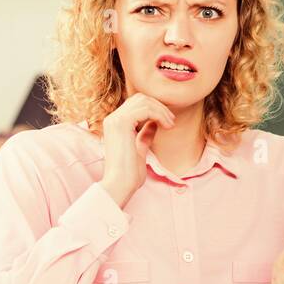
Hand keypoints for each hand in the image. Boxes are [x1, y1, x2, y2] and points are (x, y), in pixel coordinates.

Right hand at [98, 93, 174, 207]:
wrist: (120, 185)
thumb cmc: (128, 173)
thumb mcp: (139, 150)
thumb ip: (144, 136)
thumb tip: (154, 125)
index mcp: (115, 124)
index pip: (136, 103)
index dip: (155, 108)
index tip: (168, 120)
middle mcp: (112, 119)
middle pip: (140, 98)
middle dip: (159, 106)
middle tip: (171, 121)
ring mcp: (115, 120)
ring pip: (143, 101)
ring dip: (161, 110)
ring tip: (170, 124)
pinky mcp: (121, 123)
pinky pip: (144, 109)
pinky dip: (158, 114)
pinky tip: (166, 125)